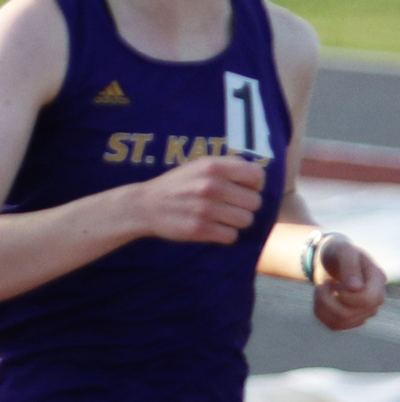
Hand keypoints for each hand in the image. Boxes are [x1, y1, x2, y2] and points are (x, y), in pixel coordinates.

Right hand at [134, 155, 264, 244]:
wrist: (144, 205)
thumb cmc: (177, 184)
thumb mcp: (199, 166)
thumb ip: (228, 166)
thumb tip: (258, 178)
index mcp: (213, 167)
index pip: (257, 176)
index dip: (253, 185)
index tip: (241, 189)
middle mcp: (211, 186)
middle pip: (254, 202)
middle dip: (244, 206)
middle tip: (228, 206)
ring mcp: (205, 209)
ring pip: (245, 220)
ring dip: (235, 221)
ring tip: (220, 217)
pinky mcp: (199, 229)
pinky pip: (231, 236)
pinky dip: (224, 234)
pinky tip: (212, 228)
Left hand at [312, 235, 387, 330]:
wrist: (331, 259)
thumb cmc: (339, 252)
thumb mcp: (343, 251)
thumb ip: (350, 266)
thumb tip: (355, 288)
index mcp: (378, 281)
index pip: (369, 300)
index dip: (347, 295)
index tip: (337, 282)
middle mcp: (375, 300)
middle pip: (349, 314)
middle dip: (327, 299)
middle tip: (325, 284)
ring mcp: (364, 311)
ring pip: (340, 322)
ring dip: (322, 304)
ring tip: (321, 289)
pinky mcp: (350, 318)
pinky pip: (334, 325)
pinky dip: (320, 312)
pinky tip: (320, 298)